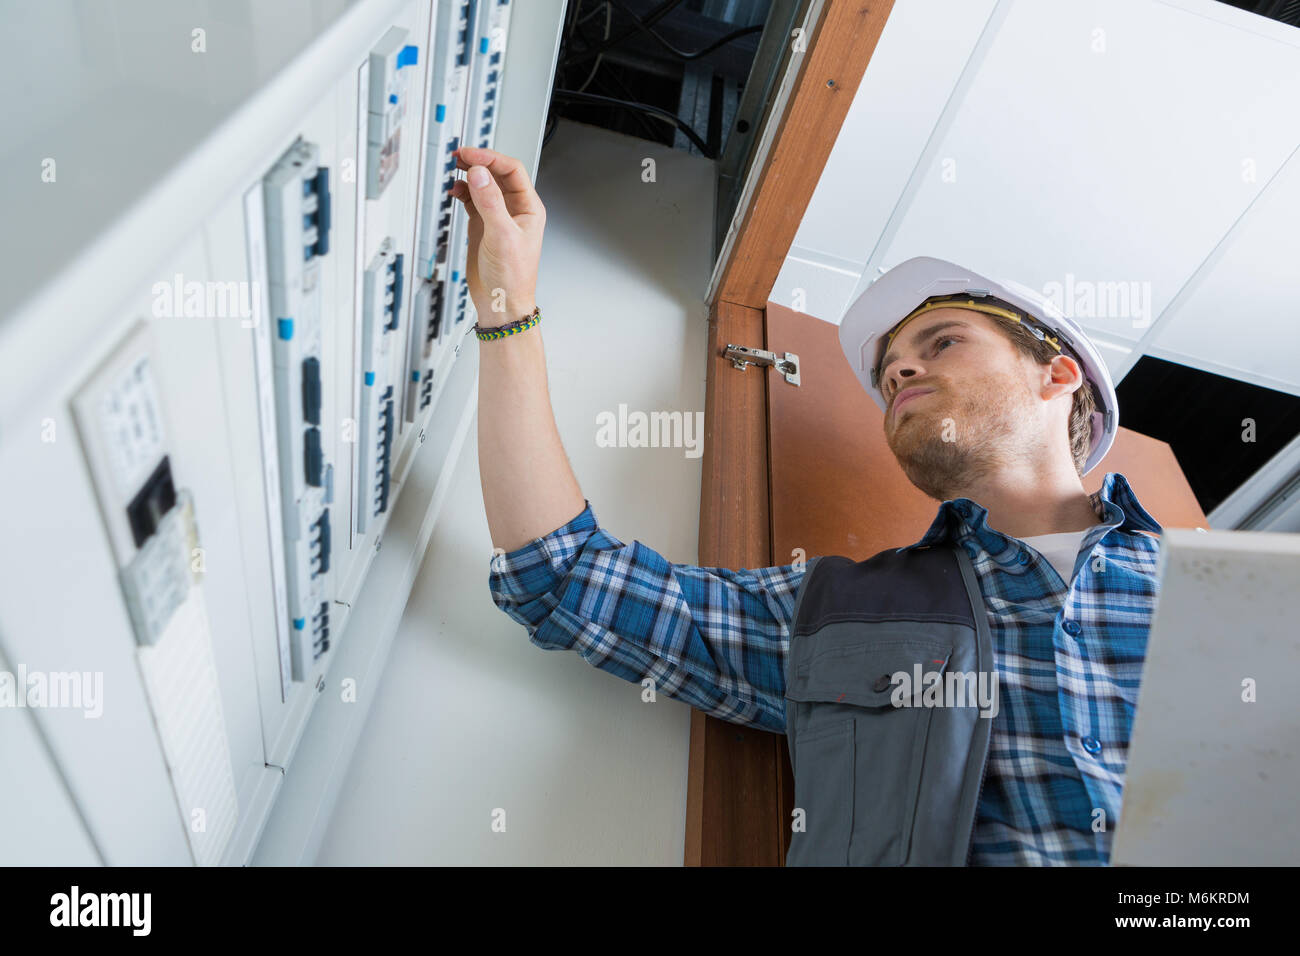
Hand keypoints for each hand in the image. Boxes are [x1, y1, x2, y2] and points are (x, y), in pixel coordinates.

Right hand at [448, 146, 545, 322]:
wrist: (500, 303)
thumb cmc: (512, 277)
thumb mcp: (502, 235)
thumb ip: (490, 202)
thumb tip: (479, 174)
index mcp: (529, 208)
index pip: (512, 171)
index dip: (491, 159)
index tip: (470, 155)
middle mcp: (514, 209)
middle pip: (497, 174)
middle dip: (479, 162)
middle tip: (458, 156)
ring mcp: (497, 216)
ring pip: (483, 185)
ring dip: (469, 176)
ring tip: (454, 169)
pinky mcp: (483, 226)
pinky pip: (472, 200)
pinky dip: (462, 192)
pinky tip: (454, 191)